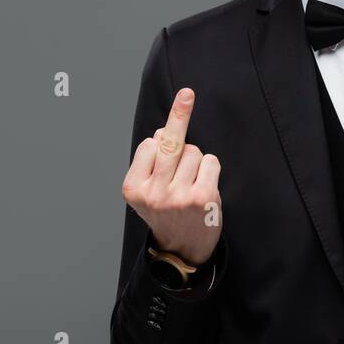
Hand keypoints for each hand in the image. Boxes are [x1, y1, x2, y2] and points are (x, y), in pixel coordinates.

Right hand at [121, 87, 222, 266]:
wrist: (181, 250)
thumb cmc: (165, 212)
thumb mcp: (146, 190)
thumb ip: (150, 163)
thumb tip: (161, 132)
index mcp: (133, 188)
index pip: (150, 145)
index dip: (159, 144)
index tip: (161, 145)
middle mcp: (153, 193)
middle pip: (170, 142)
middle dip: (179, 114)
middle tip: (187, 93)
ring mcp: (178, 196)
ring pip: (193, 151)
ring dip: (195, 161)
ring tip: (190, 185)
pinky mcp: (202, 198)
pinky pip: (210, 161)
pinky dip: (210, 167)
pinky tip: (204, 187)